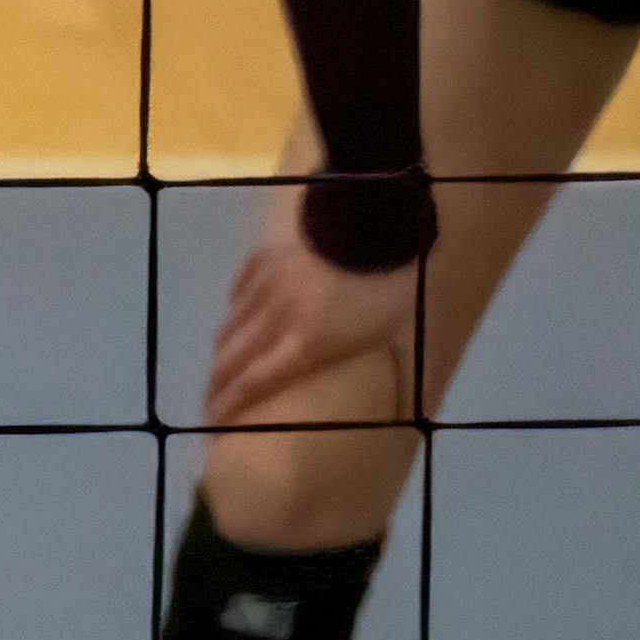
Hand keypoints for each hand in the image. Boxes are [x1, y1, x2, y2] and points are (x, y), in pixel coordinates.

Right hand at [196, 180, 424, 443]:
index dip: (227, 408)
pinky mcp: (262, 261)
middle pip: (229, 362)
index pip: (253, 384)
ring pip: (227, 330)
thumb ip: (414, 372)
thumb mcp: (410, 329)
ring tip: (224, 367)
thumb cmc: (395, 279)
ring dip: (222, 354)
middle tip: (213, 402)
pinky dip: (236, 312)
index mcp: (306, 343)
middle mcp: (273, 321)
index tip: (211, 425)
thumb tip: (427, 415)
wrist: (376, 215)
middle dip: (216, 387)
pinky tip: (241, 318)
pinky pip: (237, 294)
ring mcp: (263, 289)